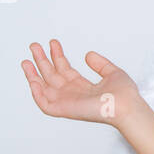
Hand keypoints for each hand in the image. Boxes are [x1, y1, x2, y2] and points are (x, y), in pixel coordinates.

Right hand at [21, 39, 140, 124]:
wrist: (127, 105)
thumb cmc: (125, 94)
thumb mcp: (112, 72)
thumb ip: (100, 64)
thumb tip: (88, 54)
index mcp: (83, 87)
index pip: (65, 70)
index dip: (57, 56)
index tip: (53, 43)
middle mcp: (73, 94)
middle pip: (52, 76)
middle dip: (42, 61)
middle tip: (35, 46)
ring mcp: (67, 102)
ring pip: (44, 89)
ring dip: (33, 74)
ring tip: (26, 60)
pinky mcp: (64, 110)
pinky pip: (44, 103)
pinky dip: (36, 92)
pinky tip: (32, 78)